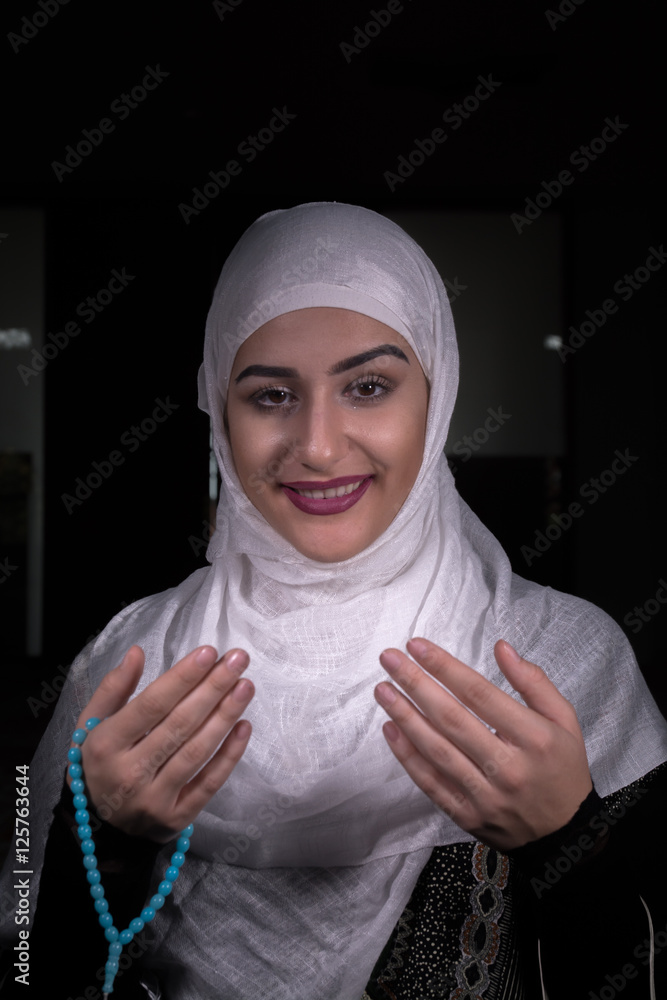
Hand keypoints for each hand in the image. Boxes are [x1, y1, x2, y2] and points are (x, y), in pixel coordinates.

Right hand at [69, 644, 253, 841]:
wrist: (99, 830)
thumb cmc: (100, 764)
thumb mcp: (92, 725)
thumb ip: (113, 688)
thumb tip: (137, 653)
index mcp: (105, 745)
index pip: (151, 705)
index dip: (182, 677)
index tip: (209, 652)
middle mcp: (129, 773)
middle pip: (179, 724)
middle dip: (212, 688)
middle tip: (238, 660)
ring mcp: (153, 799)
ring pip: (196, 751)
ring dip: (225, 715)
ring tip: (246, 686)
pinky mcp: (176, 818)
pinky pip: (209, 783)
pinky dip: (229, 755)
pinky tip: (244, 726)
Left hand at [374, 637, 592, 850]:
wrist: (565, 836)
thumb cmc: (561, 771)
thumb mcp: (563, 720)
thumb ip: (533, 682)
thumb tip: (501, 648)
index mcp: (534, 738)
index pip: (479, 694)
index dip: (445, 668)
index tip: (418, 647)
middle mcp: (507, 767)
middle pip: (451, 718)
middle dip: (415, 684)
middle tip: (390, 659)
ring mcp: (485, 794)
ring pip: (436, 749)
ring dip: (404, 716)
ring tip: (383, 689)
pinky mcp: (467, 815)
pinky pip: (430, 782)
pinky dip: (407, 755)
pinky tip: (390, 729)